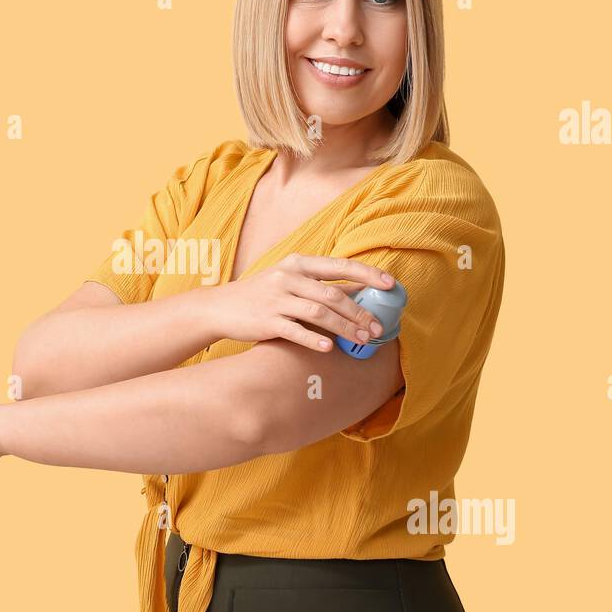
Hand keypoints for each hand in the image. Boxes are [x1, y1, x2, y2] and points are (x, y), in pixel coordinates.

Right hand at [205, 253, 394, 352]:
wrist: (221, 307)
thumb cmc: (262, 294)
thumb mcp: (290, 280)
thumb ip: (321, 284)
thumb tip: (359, 287)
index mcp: (298, 263)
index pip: (340, 265)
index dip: (368, 274)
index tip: (391, 285)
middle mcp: (288, 277)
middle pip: (333, 294)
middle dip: (360, 312)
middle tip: (378, 327)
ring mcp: (276, 299)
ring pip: (319, 313)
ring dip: (344, 328)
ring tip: (361, 340)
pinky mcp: (267, 321)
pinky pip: (296, 331)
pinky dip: (314, 339)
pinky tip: (330, 348)